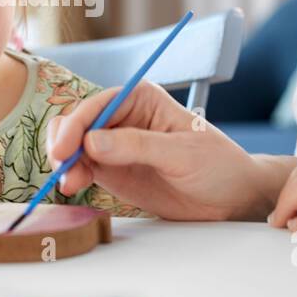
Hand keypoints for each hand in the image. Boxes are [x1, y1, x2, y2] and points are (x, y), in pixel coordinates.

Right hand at [45, 81, 288, 220]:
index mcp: (140, 98)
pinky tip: (74, 188)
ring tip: (70, 185)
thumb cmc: (217, 165)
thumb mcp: (182, 154)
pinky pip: (81, 168)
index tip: (64, 151)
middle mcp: (122, 117)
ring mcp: (114, 145)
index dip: (76, 125)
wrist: (232, 197)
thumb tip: (92, 143)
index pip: (97, 105)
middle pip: (77, 122)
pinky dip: (72, 176)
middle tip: (64, 170)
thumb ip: (137, 147)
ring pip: (73, 145)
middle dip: (64, 143)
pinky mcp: (113, 171)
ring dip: (64, 162)